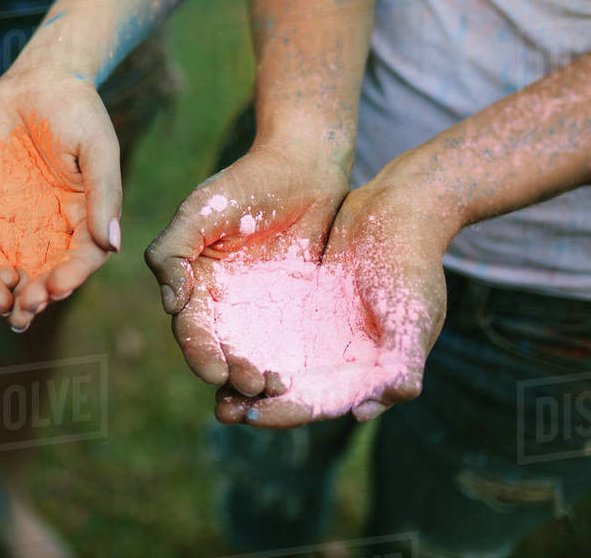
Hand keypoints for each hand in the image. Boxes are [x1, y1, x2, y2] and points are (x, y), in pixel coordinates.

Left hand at [0, 66, 121, 331]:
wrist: (38, 79)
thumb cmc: (78, 108)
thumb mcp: (97, 147)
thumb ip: (103, 193)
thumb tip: (112, 243)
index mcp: (88, 213)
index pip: (83, 258)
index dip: (71, 278)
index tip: (54, 290)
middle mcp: (59, 223)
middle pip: (50, 271)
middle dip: (37, 295)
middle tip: (21, 312)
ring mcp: (27, 218)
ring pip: (19, 266)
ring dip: (9, 290)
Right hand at [145, 142, 349, 392]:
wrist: (302, 166)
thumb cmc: (243, 184)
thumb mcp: (199, 212)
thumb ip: (172, 252)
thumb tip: (169, 303)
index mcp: (194, 284)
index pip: (191, 328)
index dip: (200, 352)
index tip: (215, 371)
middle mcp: (223, 304)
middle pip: (222, 351)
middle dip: (231, 374)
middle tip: (250, 385)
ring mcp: (260, 310)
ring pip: (254, 355)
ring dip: (258, 378)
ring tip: (273, 388)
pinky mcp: (296, 311)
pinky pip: (291, 345)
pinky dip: (292, 367)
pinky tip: (300, 379)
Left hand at [214, 174, 449, 426]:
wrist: (398, 211)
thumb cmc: (414, 264)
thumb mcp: (414, 313)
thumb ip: (402, 360)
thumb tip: (378, 405)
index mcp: (368, 372)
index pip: (321, 404)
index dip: (287, 413)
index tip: (254, 416)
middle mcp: (339, 359)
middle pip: (292, 393)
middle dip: (258, 404)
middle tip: (222, 411)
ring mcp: (319, 333)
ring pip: (275, 364)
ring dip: (246, 377)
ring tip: (212, 385)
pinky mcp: (302, 307)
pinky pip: (268, 329)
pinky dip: (245, 339)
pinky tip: (216, 341)